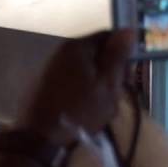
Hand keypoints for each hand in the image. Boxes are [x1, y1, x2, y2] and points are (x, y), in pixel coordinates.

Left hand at [16, 30, 133, 143]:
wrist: (39, 137)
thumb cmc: (79, 111)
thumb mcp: (107, 85)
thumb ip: (116, 57)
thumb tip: (128, 29)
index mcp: (76, 47)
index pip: (108, 36)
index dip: (123, 53)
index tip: (127, 75)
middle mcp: (58, 51)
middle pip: (94, 53)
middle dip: (108, 70)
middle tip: (114, 94)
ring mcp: (47, 67)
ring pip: (83, 68)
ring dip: (95, 82)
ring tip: (99, 104)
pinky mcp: (41, 84)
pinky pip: (69, 80)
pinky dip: (79, 89)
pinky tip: (82, 107)